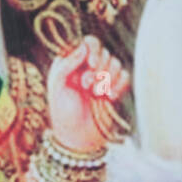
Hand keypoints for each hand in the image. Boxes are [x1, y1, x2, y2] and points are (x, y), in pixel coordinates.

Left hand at [47, 35, 128, 154]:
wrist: (78, 138)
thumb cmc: (62, 113)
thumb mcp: (57, 87)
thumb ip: (66, 64)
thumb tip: (82, 46)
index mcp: (72, 63)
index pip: (88, 43)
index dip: (93, 50)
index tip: (91, 63)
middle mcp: (87, 68)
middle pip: (104, 52)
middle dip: (98, 69)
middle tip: (87, 86)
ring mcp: (102, 78)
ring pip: (116, 63)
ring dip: (107, 78)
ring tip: (96, 94)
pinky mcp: (115, 88)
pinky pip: (125, 76)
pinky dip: (119, 85)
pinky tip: (110, 97)